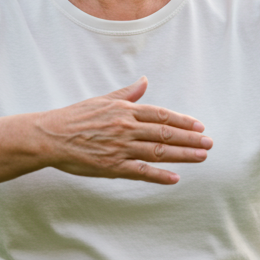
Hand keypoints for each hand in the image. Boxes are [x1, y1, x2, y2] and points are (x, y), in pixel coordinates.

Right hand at [34, 77, 210, 184]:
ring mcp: (120, 148)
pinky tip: (175, 178)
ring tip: (201, 157)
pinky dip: (159, 175)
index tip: (199, 126)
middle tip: (209, 144)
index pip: (160, 115)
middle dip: (190, 139)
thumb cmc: (75, 117)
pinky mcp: (112, 166)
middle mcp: (126, 128)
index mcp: (124, 111)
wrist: (50, 136)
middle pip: (165, 134)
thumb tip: (144, 81)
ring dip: (182, 155)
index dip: (182, 121)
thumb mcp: (102, 99)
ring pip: (158, 152)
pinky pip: (140, 172)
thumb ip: (127, 94)